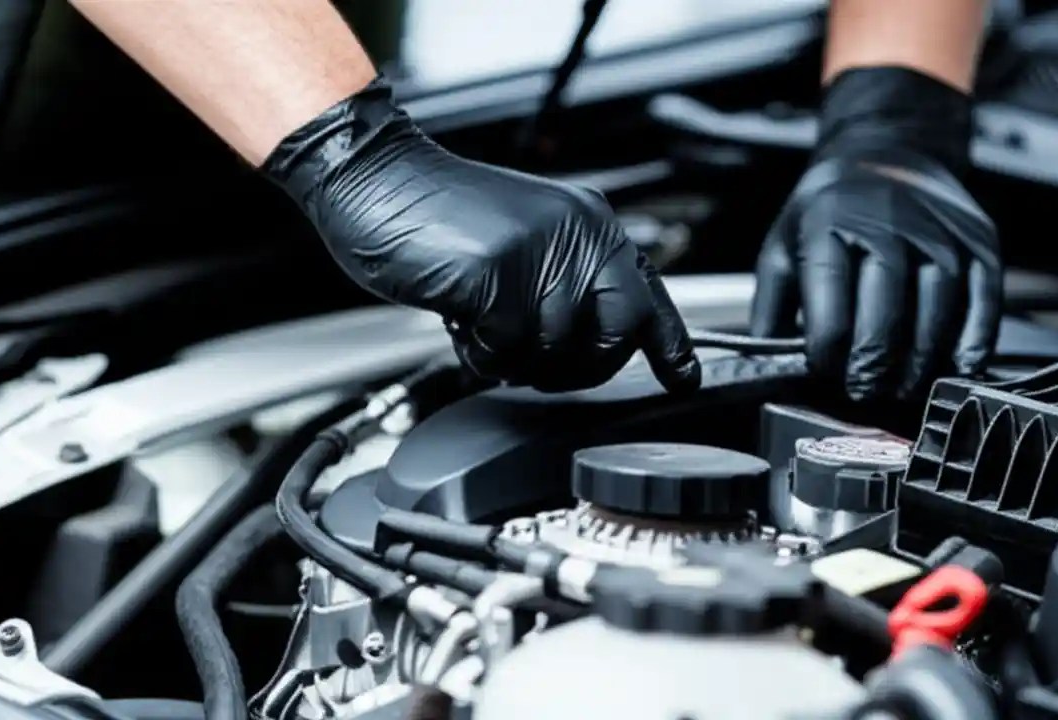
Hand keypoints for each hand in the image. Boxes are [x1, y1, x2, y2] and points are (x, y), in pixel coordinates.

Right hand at [262, 78, 699, 393]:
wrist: (374, 177)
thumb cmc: (438, 213)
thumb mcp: (524, 240)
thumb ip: (563, 280)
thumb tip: (592, 339)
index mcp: (589, 224)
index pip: (648, 294)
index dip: (670, 346)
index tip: (682, 379)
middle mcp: (576, 236)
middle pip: (614, 339)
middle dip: (578, 366)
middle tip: (534, 354)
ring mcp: (540, 257)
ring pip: (555, 355)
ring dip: (512, 357)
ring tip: (482, 318)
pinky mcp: (498, 279)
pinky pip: (503, 354)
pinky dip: (477, 352)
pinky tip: (460, 317)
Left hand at [752, 67, 1000, 400]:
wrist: (886, 156)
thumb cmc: (828, 216)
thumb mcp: (782, 249)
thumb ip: (772, 311)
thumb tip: (774, 370)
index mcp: (829, 227)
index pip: (831, 312)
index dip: (828, 357)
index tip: (826, 375)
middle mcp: (889, 225)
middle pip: (886, 317)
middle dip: (873, 368)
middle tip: (865, 393)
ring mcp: (940, 232)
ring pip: (938, 313)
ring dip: (922, 364)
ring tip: (903, 390)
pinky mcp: (979, 240)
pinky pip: (983, 300)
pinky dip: (973, 341)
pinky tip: (955, 367)